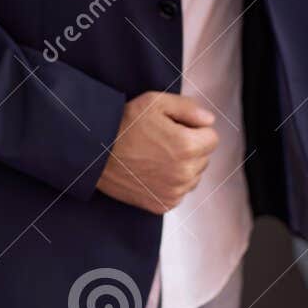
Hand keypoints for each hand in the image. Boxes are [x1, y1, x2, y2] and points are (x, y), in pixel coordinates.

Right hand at [95, 91, 218, 213]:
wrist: (96, 153)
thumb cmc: (124, 125)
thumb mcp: (155, 102)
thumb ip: (188, 108)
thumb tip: (209, 120)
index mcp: (188, 146)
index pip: (212, 138)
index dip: (195, 129)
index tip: (176, 127)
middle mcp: (185, 173)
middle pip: (204, 158)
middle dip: (191, 147)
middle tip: (163, 140)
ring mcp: (174, 192)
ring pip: (193, 176)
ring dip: (182, 166)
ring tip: (156, 155)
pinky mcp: (163, 204)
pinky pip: (179, 191)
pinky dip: (170, 182)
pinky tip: (151, 170)